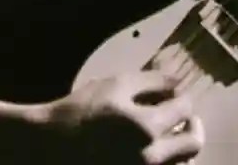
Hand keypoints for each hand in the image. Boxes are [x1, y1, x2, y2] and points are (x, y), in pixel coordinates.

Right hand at [27, 70, 203, 164]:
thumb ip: (152, 80)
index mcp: (147, 127)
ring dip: (182, 149)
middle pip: (194, 143)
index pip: (186, 108)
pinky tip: (154, 153)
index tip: (175, 96)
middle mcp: (150, 157)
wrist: (43, 148)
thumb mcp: (114, 86)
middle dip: (192, 126)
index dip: (182, 97)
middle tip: (184, 120)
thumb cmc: (77, 113)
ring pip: (184, 164)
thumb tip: (178, 82)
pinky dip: (167, 163)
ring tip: (171, 139)